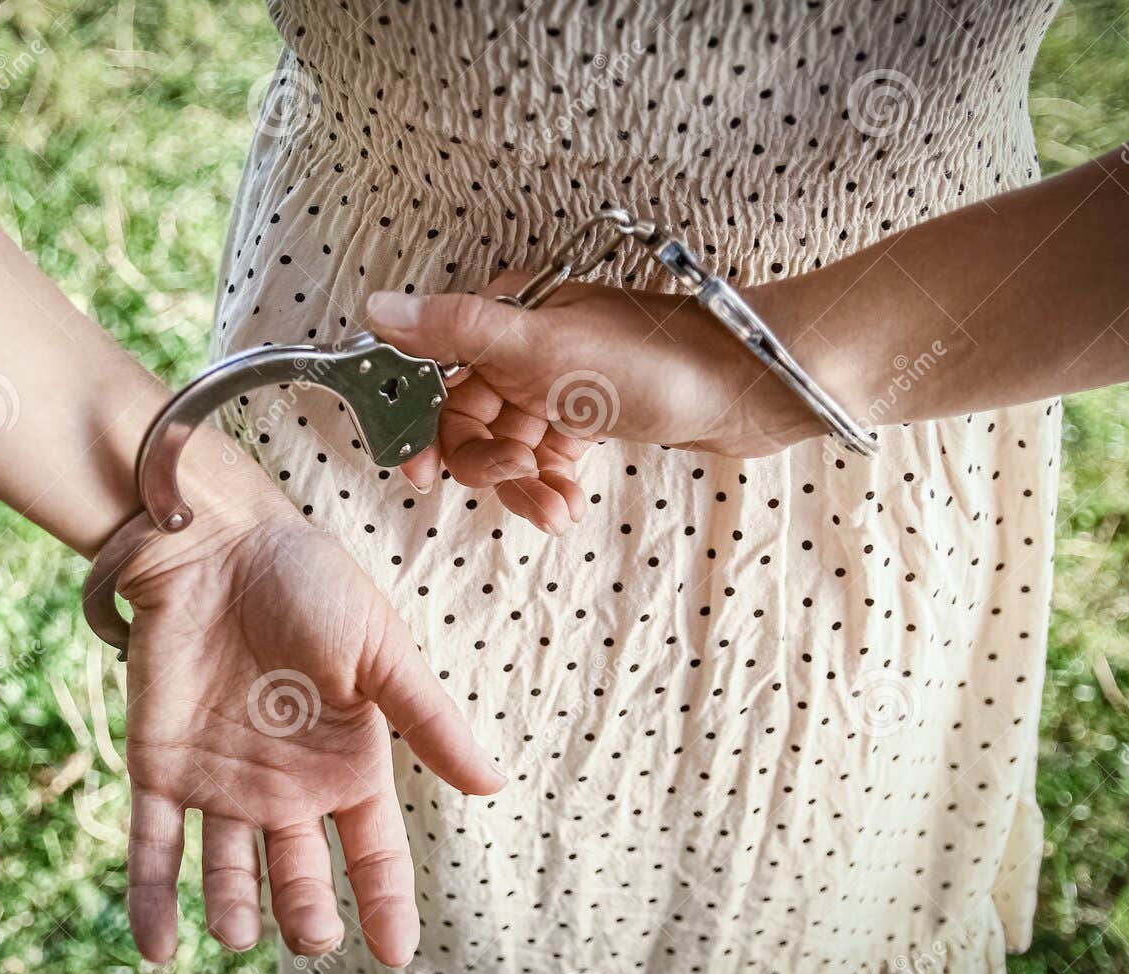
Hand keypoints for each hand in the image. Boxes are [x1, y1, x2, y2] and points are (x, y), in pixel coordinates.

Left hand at [116, 497, 503, 966]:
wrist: (213, 540)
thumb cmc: (307, 584)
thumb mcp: (381, 649)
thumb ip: (428, 719)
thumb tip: (494, 784)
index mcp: (345, 762)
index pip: (373, 850)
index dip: (386, 902)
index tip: (396, 954)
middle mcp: (286, 786)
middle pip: (300, 873)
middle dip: (308, 912)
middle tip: (315, 936)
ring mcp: (221, 781)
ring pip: (228, 871)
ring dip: (232, 910)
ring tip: (239, 934)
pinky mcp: (159, 766)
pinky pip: (154, 844)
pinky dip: (152, 896)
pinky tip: (154, 947)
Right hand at [369, 274, 840, 530]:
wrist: (750, 388)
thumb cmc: (656, 361)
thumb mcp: (544, 347)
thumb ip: (457, 330)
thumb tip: (378, 307)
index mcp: (507, 316)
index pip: (434, 373)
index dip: (420, 424)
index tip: (417, 470)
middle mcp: (526, 344)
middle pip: (469, 418)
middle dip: (486, 462)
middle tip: (516, 479)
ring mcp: (558, 381)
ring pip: (508, 444)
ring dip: (522, 484)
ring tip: (553, 510)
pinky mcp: (590, 412)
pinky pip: (546, 456)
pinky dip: (550, 484)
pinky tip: (566, 506)